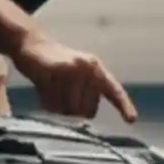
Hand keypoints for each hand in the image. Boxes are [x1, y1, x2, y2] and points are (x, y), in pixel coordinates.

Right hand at [10, 34, 137, 122]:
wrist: (32, 43)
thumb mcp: (74, 77)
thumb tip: (86, 117)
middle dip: (70, 110)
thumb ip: (83, 95)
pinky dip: (46, 101)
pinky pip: (54, 102)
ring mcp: (75, 68)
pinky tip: (43, 86)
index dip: (123, 105)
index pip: (113, 90)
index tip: (131, 119)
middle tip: (59, 92)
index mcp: (96, 69)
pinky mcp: (59, 70)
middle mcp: (89, 67)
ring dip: (56, 106)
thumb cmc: (53, 66)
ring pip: (69, 109)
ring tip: (50, 87)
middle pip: (85, 111)